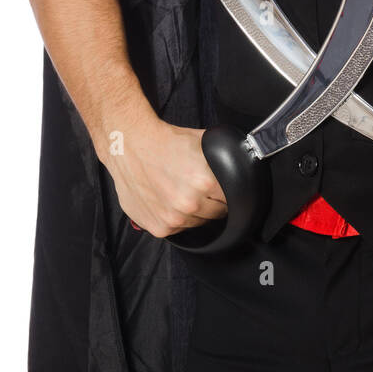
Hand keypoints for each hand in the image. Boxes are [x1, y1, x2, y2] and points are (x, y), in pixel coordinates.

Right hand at [102, 115, 227, 238]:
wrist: (131, 147)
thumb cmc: (166, 142)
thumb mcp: (203, 142)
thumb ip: (224, 158)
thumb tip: (241, 163)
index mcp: (204, 183)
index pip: (231, 200)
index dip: (228, 194)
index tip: (222, 190)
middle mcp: (189, 203)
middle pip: (216, 214)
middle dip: (212, 203)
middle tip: (200, 189)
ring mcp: (173, 219)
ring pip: (197, 223)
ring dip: (194, 213)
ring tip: (181, 193)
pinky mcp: (159, 228)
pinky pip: (178, 229)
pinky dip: (175, 219)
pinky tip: (168, 201)